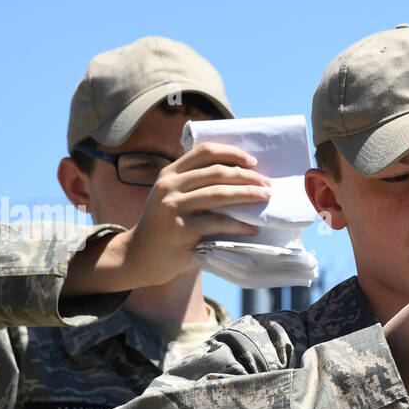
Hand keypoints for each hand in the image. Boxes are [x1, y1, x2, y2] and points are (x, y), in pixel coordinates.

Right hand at [64, 142, 270, 295]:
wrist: (140, 256)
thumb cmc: (167, 227)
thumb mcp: (175, 199)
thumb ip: (196, 187)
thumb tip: (241, 179)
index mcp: (170, 173)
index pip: (205, 152)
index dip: (232, 153)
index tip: (253, 162)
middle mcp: (168, 185)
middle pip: (216, 172)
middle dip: (246, 176)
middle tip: (267, 184)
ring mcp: (172, 206)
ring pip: (218, 194)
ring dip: (247, 195)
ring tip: (265, 198)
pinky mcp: (179, 229)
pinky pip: (216, 223)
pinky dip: (238, 225)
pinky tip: (252, 229)